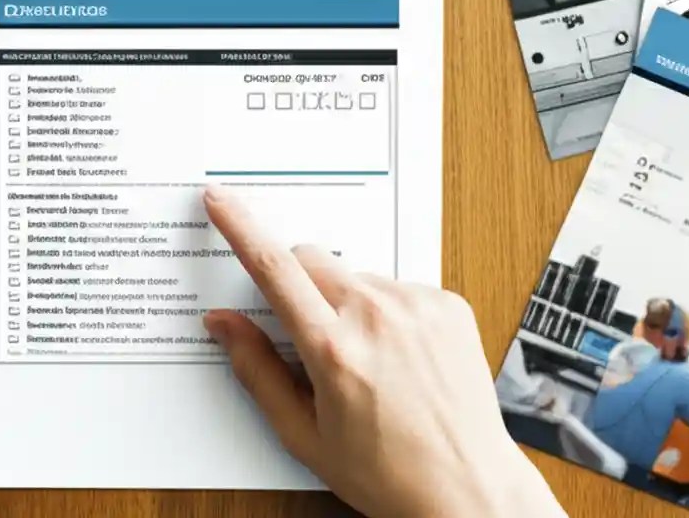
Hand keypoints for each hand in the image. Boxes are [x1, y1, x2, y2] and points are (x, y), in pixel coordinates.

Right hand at [201, 187, 564, 517]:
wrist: (468, 488)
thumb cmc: (387, 473)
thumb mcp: (304, 434)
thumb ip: (257, 370)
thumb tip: (223, 323)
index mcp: (333, 350)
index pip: (273, 270)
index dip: (239, 228)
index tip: (220, 200)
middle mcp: (377, 316)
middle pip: (311, 260)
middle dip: (296, 284)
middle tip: (310, 337)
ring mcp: (418, 305)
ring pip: (354, 276)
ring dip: (346, 303)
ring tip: (369, 363)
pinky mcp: (448, 304)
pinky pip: (397, 288)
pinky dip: (388, 312)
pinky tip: (401, 358)